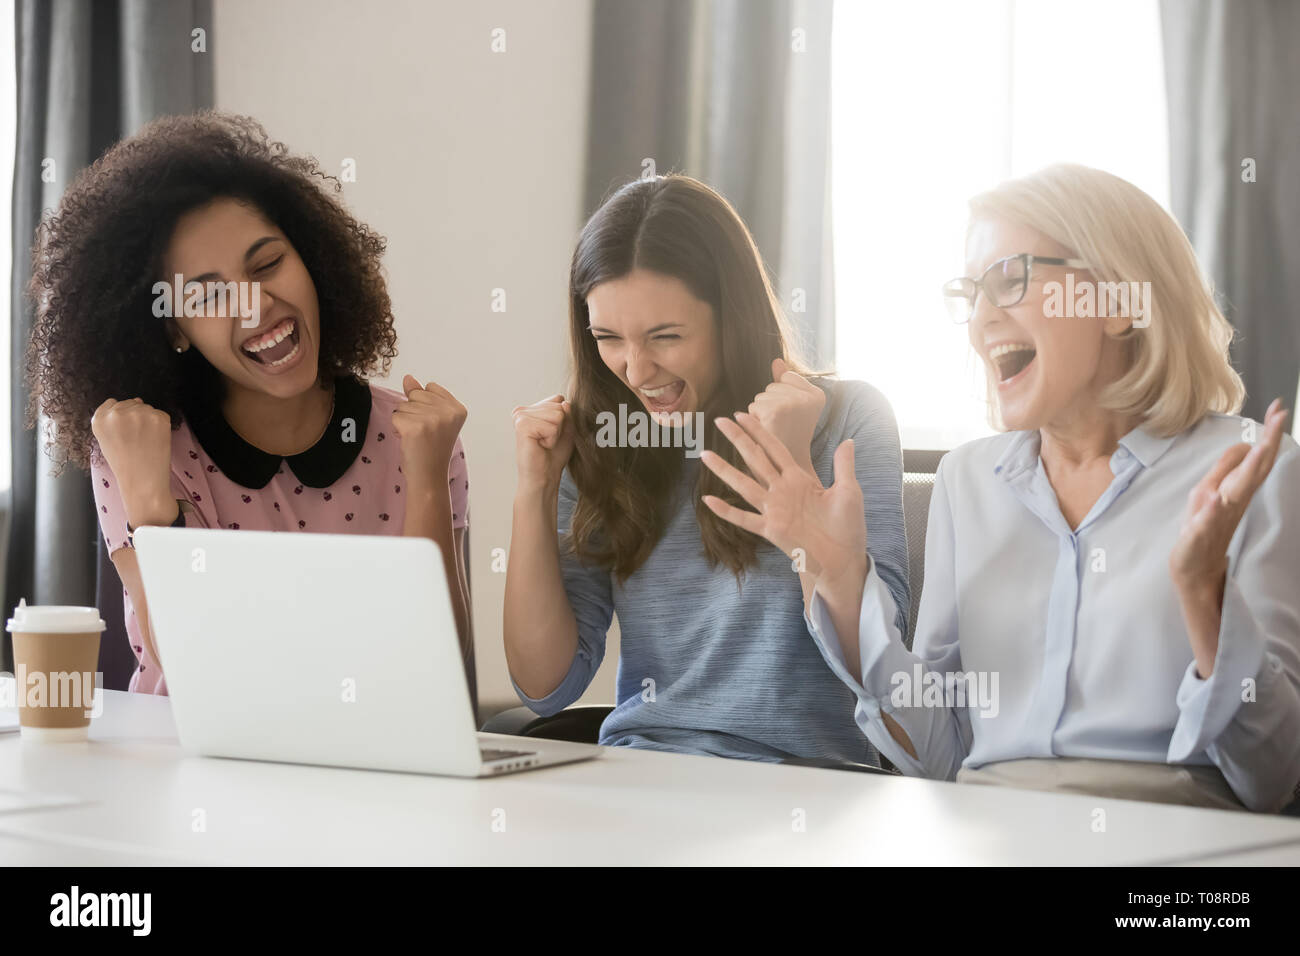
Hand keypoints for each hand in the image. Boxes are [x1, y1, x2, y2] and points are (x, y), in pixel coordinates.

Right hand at [90, 397, 174, 527]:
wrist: (143, 481)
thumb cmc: (124, 463)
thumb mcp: (107, 439)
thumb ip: (114, 418)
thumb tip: (137, 399)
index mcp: (99, 419)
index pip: (111, 403)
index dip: (120, 418)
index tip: (123, 432)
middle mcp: (117, 413)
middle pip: (130, 403)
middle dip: (134, 418)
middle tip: (136, 440)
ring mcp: (139, 413)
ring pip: (146, 408)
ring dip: (148, 421)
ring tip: (145, 442)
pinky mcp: (158, 417)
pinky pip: (160, 414)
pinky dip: (160, 425)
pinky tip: (155, 440)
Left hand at [391, 374, 466, 488]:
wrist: (429, 477)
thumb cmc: (431, 449)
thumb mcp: (433, 418)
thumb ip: (421, 396)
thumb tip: (408, 378)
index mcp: (458, 408)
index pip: (430, 388)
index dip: (425, 405)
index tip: (433, 425)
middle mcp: (448, 412)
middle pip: (415, 395)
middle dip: (413, 412)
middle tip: (424, 432)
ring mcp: (433, 419)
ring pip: (403, 406)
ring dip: (404, 421)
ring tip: (417, 438)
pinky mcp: (416, 427)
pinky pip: (395, 417)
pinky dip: (397, 429)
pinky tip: (409, 441)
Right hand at [512, 394, 574, 496]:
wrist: (544, 476)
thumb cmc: (553, 455)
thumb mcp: (567, 429)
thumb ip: (567, 413)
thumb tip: (563, 401)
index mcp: (531, 409)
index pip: (559, 399)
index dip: (563, 419)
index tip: (552, 434)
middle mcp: (523, 410)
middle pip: (559, 406)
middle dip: (560, 426)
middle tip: (547, 441)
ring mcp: (521, 416)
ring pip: (557, 414)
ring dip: (555, 433)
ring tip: (544, 443)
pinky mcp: (522, 425)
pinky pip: (552, 426)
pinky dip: (551, 439)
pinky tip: (540, 446)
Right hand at [701, 411, 865, 593]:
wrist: (843, 559)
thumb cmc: (847, 527)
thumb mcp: (849, 491)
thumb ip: (844, 465)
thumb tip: (848, 441)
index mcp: (799, 479)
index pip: (775, 449)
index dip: (759, 431)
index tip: (742, 415)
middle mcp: (782, 491)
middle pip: (755, 459)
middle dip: (738, 440)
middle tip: (719, 421)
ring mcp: (774, 510)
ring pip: (744, 485)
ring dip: (724, 470)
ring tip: (705, 454)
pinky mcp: (771, 530)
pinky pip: (744, 518)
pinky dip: (726, 510)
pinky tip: (709, 500)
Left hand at [745, 358, 825, 476]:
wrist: (790, 475)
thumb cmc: (790, 442)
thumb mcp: (795, 410)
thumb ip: (787, 383)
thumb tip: (776, 361)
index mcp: (818, 395)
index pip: (785, 376)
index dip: (782, 399)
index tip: (793, 419)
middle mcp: (809, 397)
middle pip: (771, 386)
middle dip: (770, 407)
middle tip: (783, 429)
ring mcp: (793, 404)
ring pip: (759, 398)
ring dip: (761, 416)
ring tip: (776, 434)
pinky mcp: (775, 412)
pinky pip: (752, 408)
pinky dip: (753, 422)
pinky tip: (766, 436)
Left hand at [1170, 399, 1288, 592]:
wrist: (1195, 569)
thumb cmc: (1203, 529)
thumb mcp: (1211, 491)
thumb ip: (1226, 470)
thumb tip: (1244, 445)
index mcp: (1235, 490)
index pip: (1255, 459)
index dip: (1267, 435)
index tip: (1279, 408)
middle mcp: (1232, 501)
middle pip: (1254, 469)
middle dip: (1267, 443)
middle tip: (1281, 416)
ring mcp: (1217, 517)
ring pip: (1236, 491)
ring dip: (1247, 470)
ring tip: (1258, 448)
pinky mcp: (1199, 534)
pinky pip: (1208, 521)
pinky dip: (1214, 510)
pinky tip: (1218, 498)